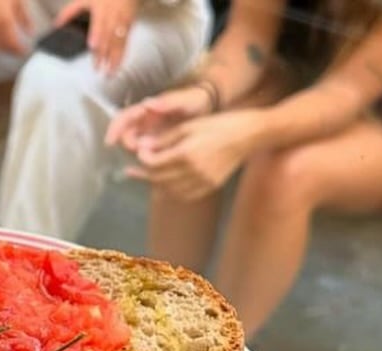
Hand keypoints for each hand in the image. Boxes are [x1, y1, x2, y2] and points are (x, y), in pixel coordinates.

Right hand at [0, 0, 32, 54]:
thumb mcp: (17, 1)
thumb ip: (24, 18)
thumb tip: (31, 31)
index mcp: (5, 21)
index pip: (12, 43)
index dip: (19, 50)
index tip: (25, 52)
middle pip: (3, 46)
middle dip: (12, 52)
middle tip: (19, 53)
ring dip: (3, 50)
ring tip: (11, 50)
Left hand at [55, 0, 138, 73]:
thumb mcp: (85, 0)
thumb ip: (70, 12)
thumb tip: (56, 25)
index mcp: (101, 8)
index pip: (99, 23)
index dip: (97, 34)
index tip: (93, 45)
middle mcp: (113, 15)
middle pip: (108, 36)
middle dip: (103, 52)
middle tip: (96, 67)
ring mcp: (122, 21)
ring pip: (118, 41)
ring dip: (114, 58)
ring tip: (108, 73)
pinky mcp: (128, 26)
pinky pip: (125, 43)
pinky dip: (121, 56)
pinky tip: (117, 66)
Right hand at [105, 86, 216, 151]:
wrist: (210, 110)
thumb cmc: (197, 101)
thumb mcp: (186, 99)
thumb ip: (168, 102)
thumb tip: (147, 104)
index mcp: (147, 110)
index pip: (124, 118)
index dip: (115, 128)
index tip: (110, 141)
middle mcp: (144, 123)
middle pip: (126, 136)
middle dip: (128, 144)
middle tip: (140, 151)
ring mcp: (150, 136)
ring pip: (135, 148)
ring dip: (137, 155)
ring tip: (148, 159)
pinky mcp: (157, 147)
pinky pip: (146, 155)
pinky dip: (146, 162)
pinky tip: (152, 168)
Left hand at [124, 110, 260, 200]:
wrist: (248, 135)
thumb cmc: (219, 125)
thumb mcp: (190, 126)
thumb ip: (165, 139)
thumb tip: (142, 147)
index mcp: (187, 153)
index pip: (154, 163)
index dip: (142, 160)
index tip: (137, 154)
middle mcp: (193, 171)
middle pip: (159, 178)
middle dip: (144, 174)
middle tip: (132, 171)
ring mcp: (202, 182)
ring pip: (169, 190)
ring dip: (155, 184)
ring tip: (147, 177)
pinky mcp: (209, 187)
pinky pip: (183, 195)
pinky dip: (171, 191)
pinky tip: (165, 184)